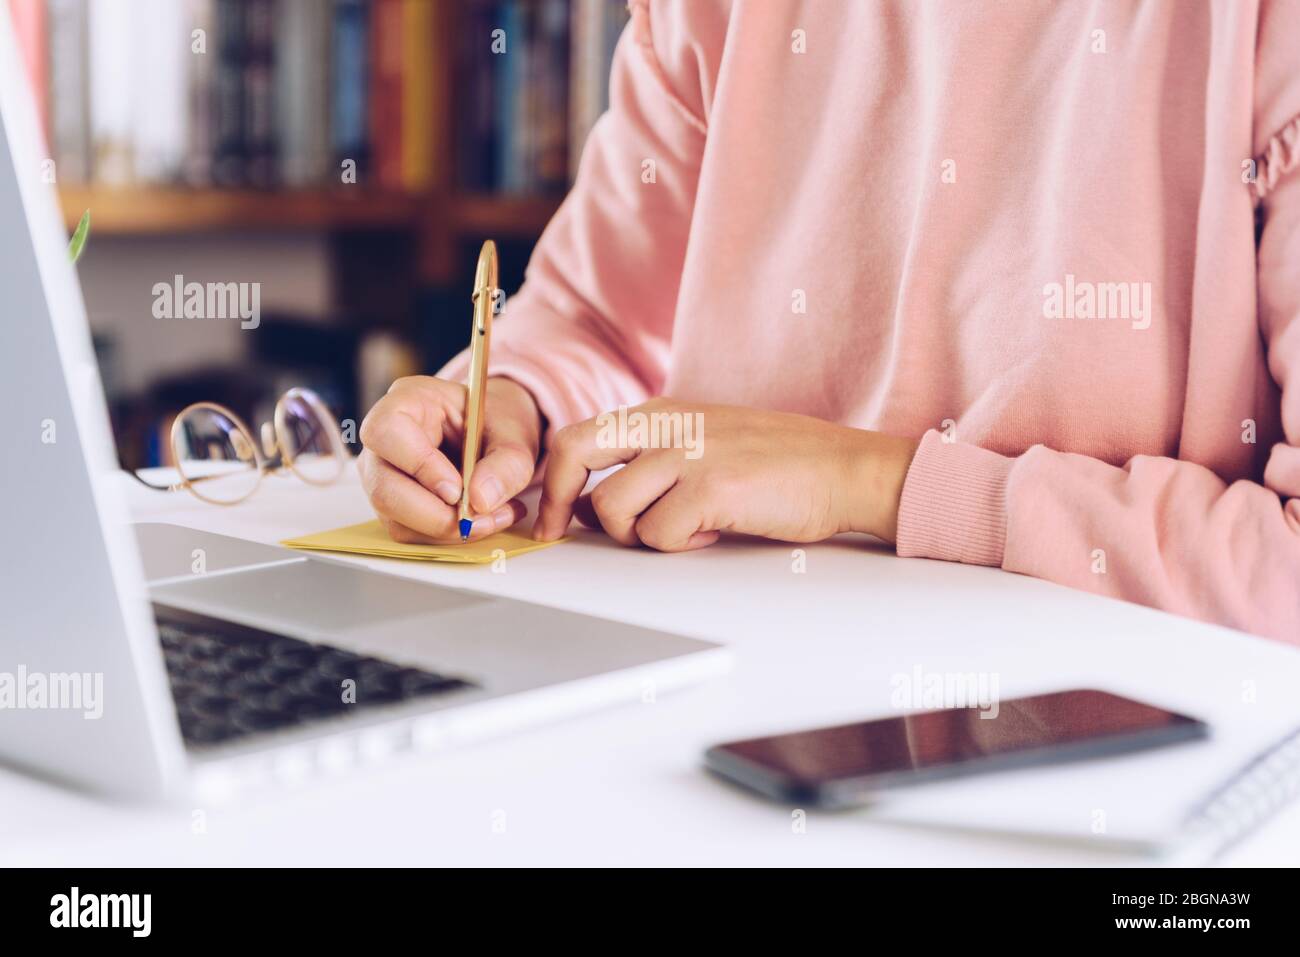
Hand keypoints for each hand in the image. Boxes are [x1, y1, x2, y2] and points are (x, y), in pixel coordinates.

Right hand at [358, 376, 542, 542]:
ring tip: (496, 516)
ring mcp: (383, 475)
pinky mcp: (394, 505)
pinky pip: (410, 532)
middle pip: (383, 488)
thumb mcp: (514, 433)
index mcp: (408, 401)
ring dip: (448, 529)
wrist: (495, 434)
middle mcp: (384, 441)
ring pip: (396, 519)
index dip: (419, 465)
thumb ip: (506, 463)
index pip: (387, 432)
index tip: (457, 490)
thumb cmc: (496, 423)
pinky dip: (448, 535)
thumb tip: (482, 501)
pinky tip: (482, 521)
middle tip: (482, 516)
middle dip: (435, 514)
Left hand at [532, 400, 917, 549]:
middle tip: (563, 533)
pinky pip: (659, 536)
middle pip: (573, 453)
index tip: (554, 516)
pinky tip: (712, 534)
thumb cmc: (781, 464)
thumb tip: (591, 505)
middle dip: (558, 500)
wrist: (845, 469)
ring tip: (683, 529)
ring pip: (613, 509)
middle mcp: (667, 426)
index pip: (579, 436)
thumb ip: (649, 461)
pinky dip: (679, 546)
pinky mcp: (711, 489)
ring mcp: (688, 454)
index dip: (555, 481)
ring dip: (639, 534)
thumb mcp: (704, 442)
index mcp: (662, 413)